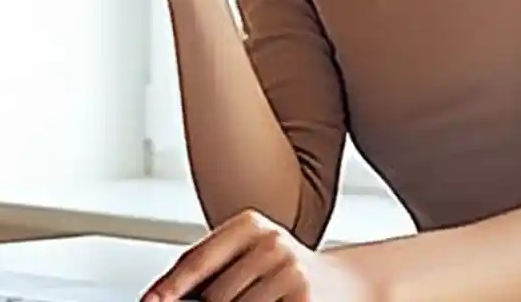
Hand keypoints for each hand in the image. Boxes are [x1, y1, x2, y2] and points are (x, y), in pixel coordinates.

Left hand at [141, 210, 376, 301]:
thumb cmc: (291, 275)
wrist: (352, 285)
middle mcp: (271, 243)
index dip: (169, 287)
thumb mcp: (253, 258)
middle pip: (214, 296)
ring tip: (268, 300)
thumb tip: (168, 297)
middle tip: (247, 297)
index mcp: (251, 225)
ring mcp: (289, 272)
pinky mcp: (304, 299)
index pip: (196, 260)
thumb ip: (216, 272)